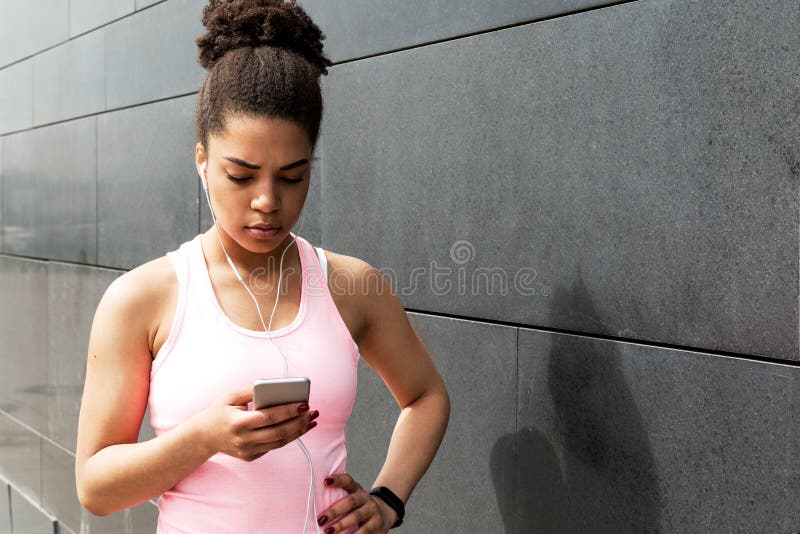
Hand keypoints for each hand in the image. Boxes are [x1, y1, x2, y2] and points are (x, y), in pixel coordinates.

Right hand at [193, 385, 318, 460]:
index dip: (288, 411)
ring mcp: (247, 451)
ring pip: (280, 442)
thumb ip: (253, 391)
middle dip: (299, 422)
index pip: (269, 417)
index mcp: (238, 423)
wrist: (203, 436)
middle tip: (313, 411)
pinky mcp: (251, 457)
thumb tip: (277, 387)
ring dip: (298, 431)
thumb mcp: (231, 396)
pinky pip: (274, 447)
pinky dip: (289, 437)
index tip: (304, 403)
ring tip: (312, 420)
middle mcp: (243, 440)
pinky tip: (300, 427)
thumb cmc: (219, 411)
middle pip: (278, 432)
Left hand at [316, 474, 396, 532]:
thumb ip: (339, 499)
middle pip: (350, 501)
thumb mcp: (352, 499)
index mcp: (356, 489)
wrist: (384, 513)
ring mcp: (373, 511)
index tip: (326, 481)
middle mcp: (365, 498)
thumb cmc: (359, 507)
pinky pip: (365, 531)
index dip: (338, 480)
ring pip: (357, 517)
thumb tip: (313, 506)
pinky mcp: (377, 524)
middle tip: (321, 519)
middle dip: (335, 511)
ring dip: (342, 525)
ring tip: (328, 532)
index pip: (348, 481)